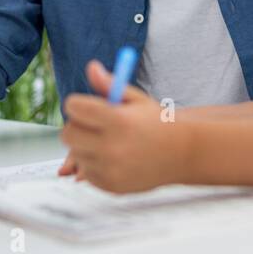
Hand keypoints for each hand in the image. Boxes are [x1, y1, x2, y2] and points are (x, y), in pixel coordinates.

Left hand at [60, 60, 184, 193]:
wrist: (184, 153)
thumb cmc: (158, 122)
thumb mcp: (137, 99)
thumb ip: (110, 85)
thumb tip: (91, 67)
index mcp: (118, 120)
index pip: (75, 108)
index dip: (77, 104)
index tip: (84, 106)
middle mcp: (112, 146)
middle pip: (68, 134)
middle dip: (77, 126)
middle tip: (91, 124)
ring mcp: (111, 169)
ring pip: (76, 154)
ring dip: (85, 146)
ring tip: (107, 141)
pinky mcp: (111, 186)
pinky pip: (87, 172)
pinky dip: (94, 165)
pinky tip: (113, 158)